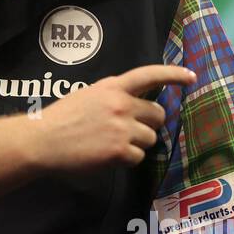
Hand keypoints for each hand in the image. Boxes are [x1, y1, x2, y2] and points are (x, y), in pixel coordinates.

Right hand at [32, 64, 195, 171]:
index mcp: (112, 87)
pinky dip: (127, 159)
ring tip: (112, 144)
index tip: (191, 77)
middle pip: (158, 114)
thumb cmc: (60, 118)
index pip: (149, 75)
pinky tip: (107, 155)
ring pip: (150, 138)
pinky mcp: (119, 151)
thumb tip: (134, 104)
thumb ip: (112, 96)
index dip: (173, 74)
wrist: (42, 140)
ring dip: (137, 143)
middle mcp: (121, 105)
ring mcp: (122, 128)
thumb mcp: (87, 95)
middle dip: (149, 123)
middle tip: (132, 130)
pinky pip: (138, 157)